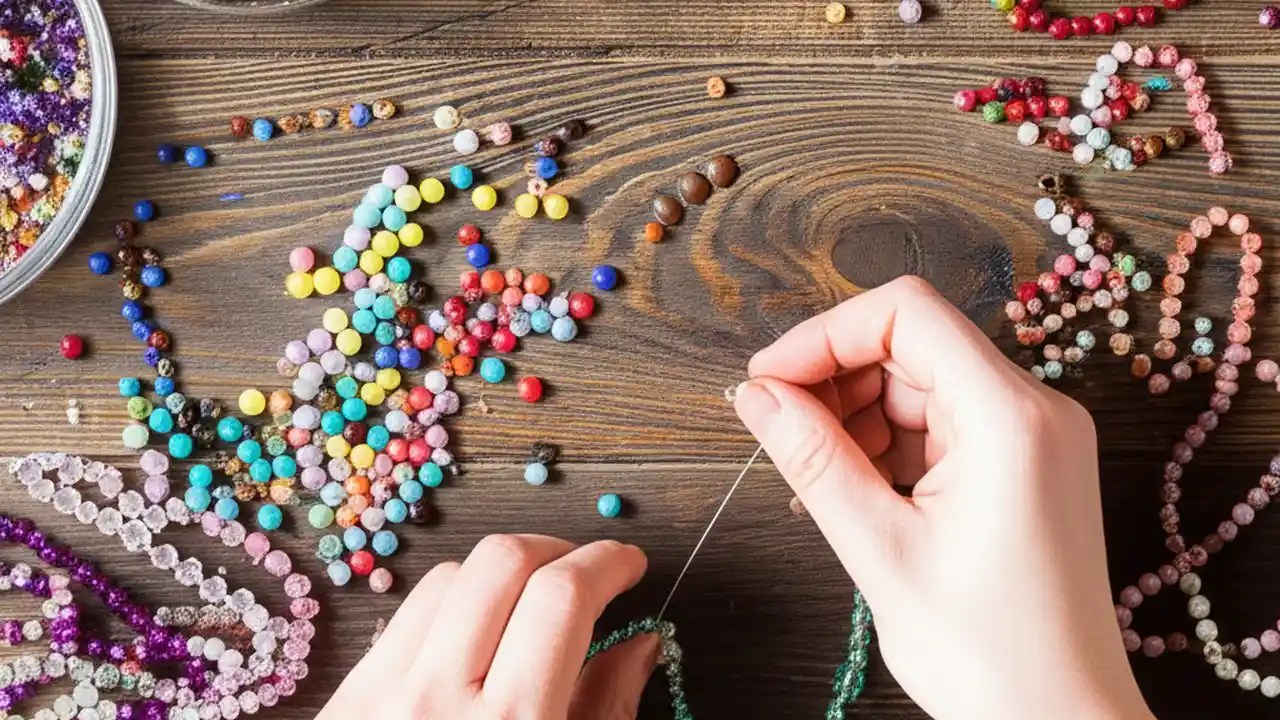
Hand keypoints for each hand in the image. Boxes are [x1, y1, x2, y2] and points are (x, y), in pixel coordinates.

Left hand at [318, 535, 657, 719]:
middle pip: (503, 562)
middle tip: (586, 573)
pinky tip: (477, 637)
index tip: (629, 565)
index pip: (562, 597)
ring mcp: (382, 693)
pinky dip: (454, 605)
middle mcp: (439, 699)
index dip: (607, 563)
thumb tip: (639, 641)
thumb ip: (606, 712)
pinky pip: (406, 615)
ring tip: (533, 604)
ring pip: (451, 576)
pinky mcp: (347, 697)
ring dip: (503, 573)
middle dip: (558, 550)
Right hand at [733, 276, 1153, 719]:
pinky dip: (885, 444)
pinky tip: (849, 487)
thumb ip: (811, 458)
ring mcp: (1033, 438)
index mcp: (1010, 419)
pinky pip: (939, 424)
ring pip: (920, 384)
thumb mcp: (879, 549)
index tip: (767, 378)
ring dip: (854, 415)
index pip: (906, 314)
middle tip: (776, 428)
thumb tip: (755, 394)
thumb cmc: (988, 653)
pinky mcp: (1022, 466)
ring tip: (811, 475)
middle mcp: (1034, 411)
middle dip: (834, 378)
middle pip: (911, 345)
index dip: (824, 335)